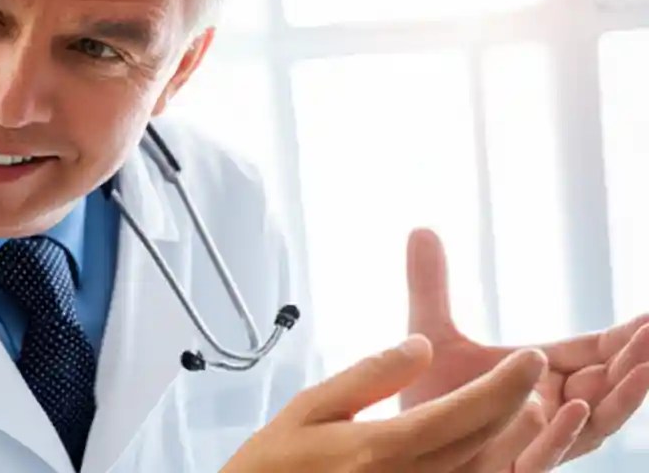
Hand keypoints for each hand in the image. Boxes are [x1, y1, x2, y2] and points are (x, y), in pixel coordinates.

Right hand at [220, 335, 547, 471]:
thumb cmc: (274, 466)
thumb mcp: (309, 408)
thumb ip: (369, 376)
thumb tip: (420, 346)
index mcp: (382, 450)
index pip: (465, 414)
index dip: (506, 384)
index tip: (533, 357)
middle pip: (484, 441)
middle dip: (516, 402)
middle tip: (531, 369)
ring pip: (481, 467)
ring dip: (507, 431)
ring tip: (518, 397)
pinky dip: (483, 457)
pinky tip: (485, 435)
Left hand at [403, 228, 648, 469]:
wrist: (398, 447)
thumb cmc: (426, 395)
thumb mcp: (429, 333)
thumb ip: (431, 285)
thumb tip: (421, 228)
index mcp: (540, 375)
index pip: (595, 352)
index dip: (626, 337)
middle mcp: (547, 410)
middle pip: (604, 385)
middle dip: (634, 361)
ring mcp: (535, 441)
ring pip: (591, 423)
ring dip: (619, 396)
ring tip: (643, 366)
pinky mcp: (510, 470)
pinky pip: (543, 456)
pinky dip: (563, 434)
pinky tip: (576, 410)